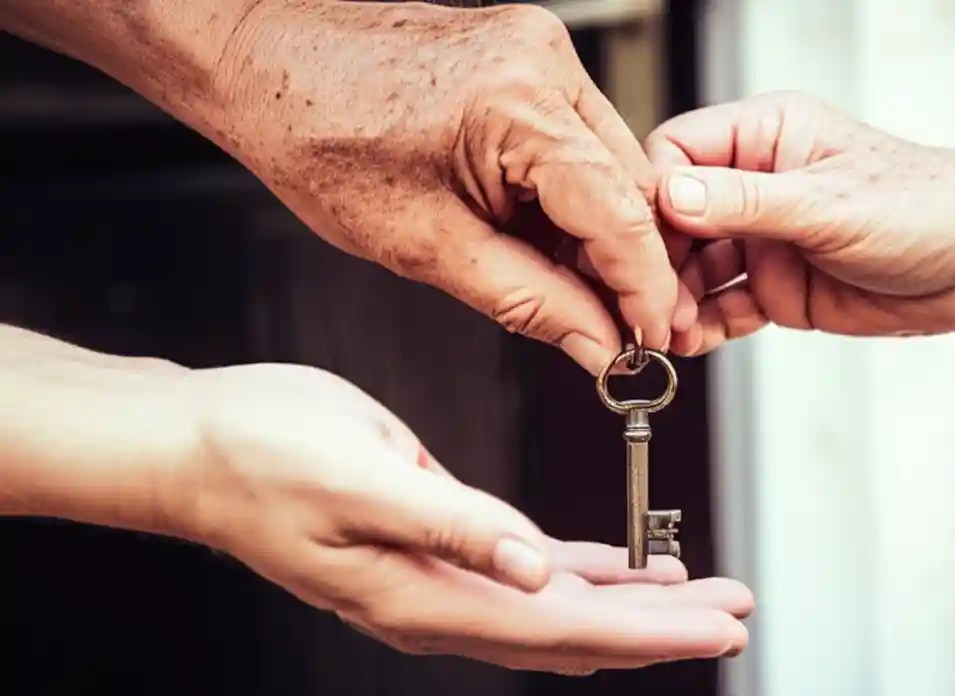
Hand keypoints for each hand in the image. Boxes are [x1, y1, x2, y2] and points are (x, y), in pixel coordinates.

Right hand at [184, 363, 750, 672]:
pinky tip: (619, 565)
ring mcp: (436, 579)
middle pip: (577, 630)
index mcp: (425, 594)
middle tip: (735, 612)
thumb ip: (453, 526)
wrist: (194, 448)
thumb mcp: (356, 477)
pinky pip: (528, 570)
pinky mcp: (435, 544)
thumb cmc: (259, 454)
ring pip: (560, 606)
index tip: (719, 626)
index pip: (566, 627)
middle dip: (662, 625)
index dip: (651, 631)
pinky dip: (583, 570)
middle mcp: (439, 601)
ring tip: (697, 592)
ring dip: (632, 602)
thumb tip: (537, 572)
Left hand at [211, 2, 686, 371]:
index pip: (624, 215)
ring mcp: (541, 53)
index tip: (648, 340)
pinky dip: (574, 196)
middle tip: (611, 330)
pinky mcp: (530, 57)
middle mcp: (544, 64)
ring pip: (614, 166)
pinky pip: (582, 139)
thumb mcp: (422, 245)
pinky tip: (545, 235)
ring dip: (601, 233)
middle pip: (633, 189)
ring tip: (566, 286)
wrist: (266, 63)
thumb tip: (595, 343)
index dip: (645, 291)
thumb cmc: (317, 134)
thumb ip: (527, 302)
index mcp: (518, 105)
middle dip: (627, 266)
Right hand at [647, 92, 954, 354]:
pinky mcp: (779, 287)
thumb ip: (744, 202)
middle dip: (659, 261)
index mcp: (766, 136)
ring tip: (665, 330)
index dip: (652, 195)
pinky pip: (725, 307)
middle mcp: (758, 184)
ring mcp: (766, 239)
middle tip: (646, 299)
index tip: (639, 237)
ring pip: (695, 269)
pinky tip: (690, 342)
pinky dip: (704, 327)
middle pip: (676, 218)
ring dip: (677, 301)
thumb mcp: (827, 203)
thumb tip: (671, 195)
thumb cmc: (928, 205)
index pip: (678, 152)